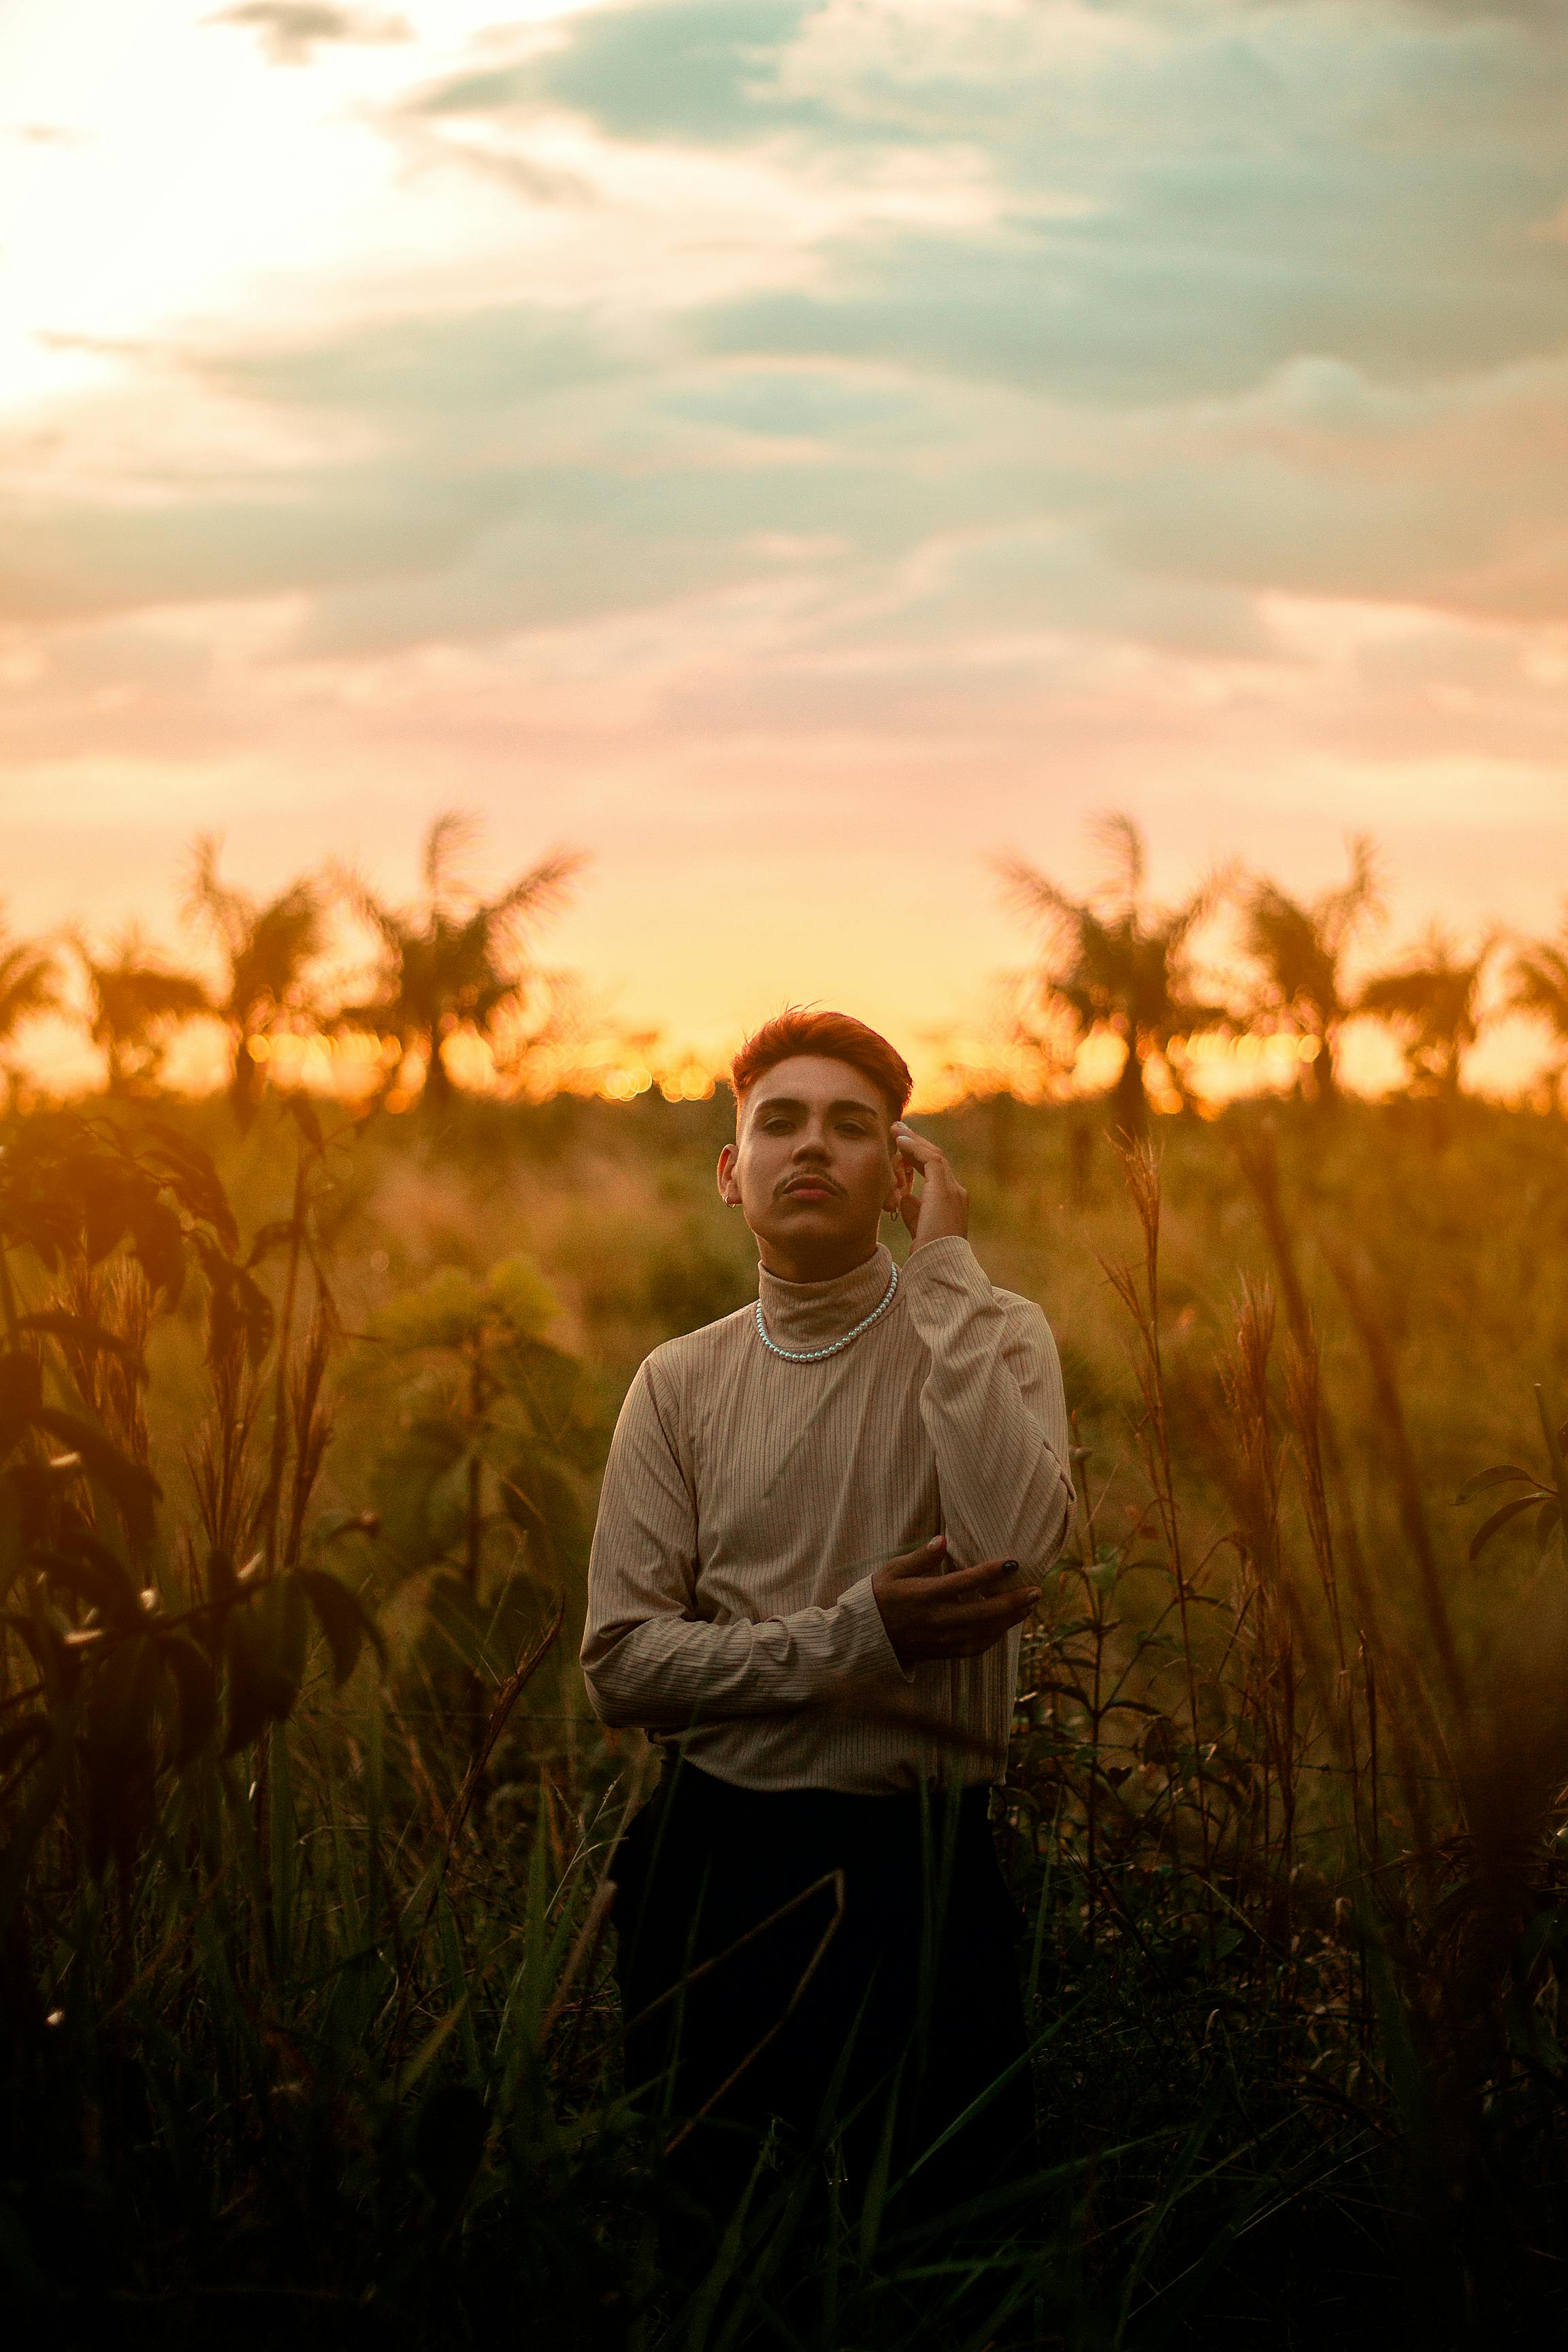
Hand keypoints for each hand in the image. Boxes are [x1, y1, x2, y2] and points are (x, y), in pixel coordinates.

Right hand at [871, 1534, 1038, 1668]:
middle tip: (1036, 1590)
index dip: (991, 1572)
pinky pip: (976, 1647)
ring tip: (1029, 1606)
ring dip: (1010, 1620)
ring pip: (984, 1632)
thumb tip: (944, 1540)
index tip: (1013, 1563)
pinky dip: (995, 1636)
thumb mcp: (892, 1571)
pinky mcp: (943, 1652)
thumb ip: (920, 1557)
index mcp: (923, 1596)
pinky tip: (1006, 1624)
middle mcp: (936, 1620)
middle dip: (1013, 1602)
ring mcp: (941, 1639)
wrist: (864, 1637)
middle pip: (983, 1612)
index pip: (965, 1583)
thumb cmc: (878, 1598)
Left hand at [892, 1123, 967, 1248]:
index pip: (934, 1171)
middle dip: (916, 1143)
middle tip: (899, 1129)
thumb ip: (913, 1210)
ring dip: (914, 1141)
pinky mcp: (945, 1190)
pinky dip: (915, 1149)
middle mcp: (956, 1192)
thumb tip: (904, 1196)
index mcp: (950, 1201)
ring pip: (933, 1156)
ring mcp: (953, 1190)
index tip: (901, 1147)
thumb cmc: (928, 1251)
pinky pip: (930, 1161)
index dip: (917, 1157)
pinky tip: (901, 1142)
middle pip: (935, 1159)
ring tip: (897, 1130)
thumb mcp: (918, 1226)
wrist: (939, 1264)